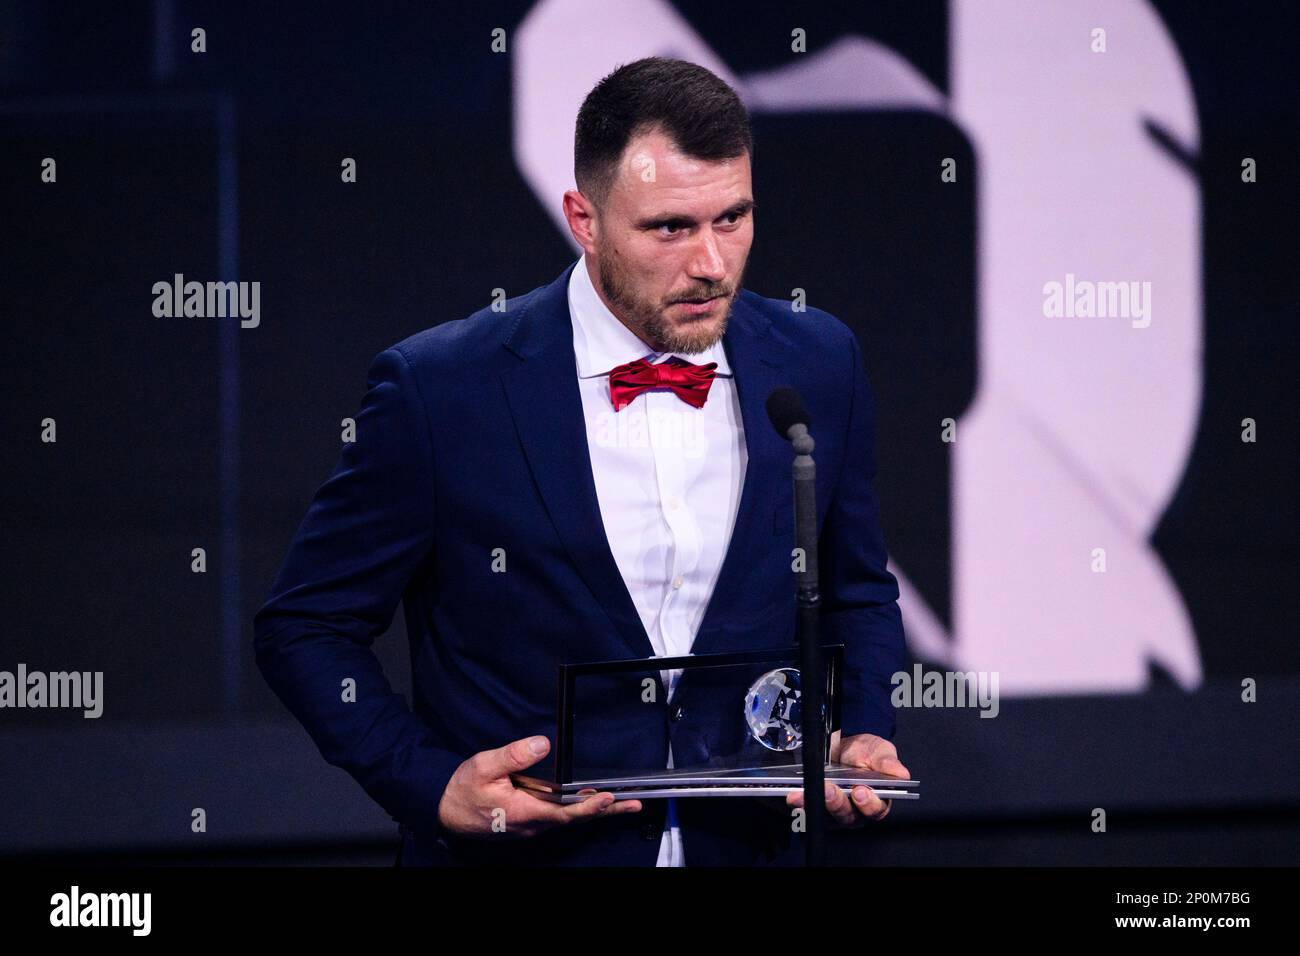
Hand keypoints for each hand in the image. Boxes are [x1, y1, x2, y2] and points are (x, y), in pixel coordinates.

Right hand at [436, 735, 641, 838]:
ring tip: (624, 802)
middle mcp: (531, 823)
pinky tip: (593, 801)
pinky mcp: (528, 820)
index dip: (588, 806)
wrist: (444, 810)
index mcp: (523, 812)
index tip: (608, 798)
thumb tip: (541, 743)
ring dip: (596, 810)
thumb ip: (512, 755)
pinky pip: (559, 816)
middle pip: (575, 819)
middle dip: (606, 811)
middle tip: (635, 803)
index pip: (563, 812)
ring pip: (569, 818)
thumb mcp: (483, 766)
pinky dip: (580, 810)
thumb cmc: (462, 789)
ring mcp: (531, 824)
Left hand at [784, 730, 909, 826]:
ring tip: (803, 794)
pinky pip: (808, 808)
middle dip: (838, 803)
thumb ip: (888, 762)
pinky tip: (794, 794)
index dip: (868, 804)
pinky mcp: (817, 806)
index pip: (875, 809)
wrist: (844, 743)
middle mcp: (856, 810)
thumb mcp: (879, 751)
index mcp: (876, 800)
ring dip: (814, 804)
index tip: (861, 792)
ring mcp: (835, 810)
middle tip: (831, 791)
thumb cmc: (865, 752)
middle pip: (848, 815)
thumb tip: (902, 774)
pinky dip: (800, 802)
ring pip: (826, 814)